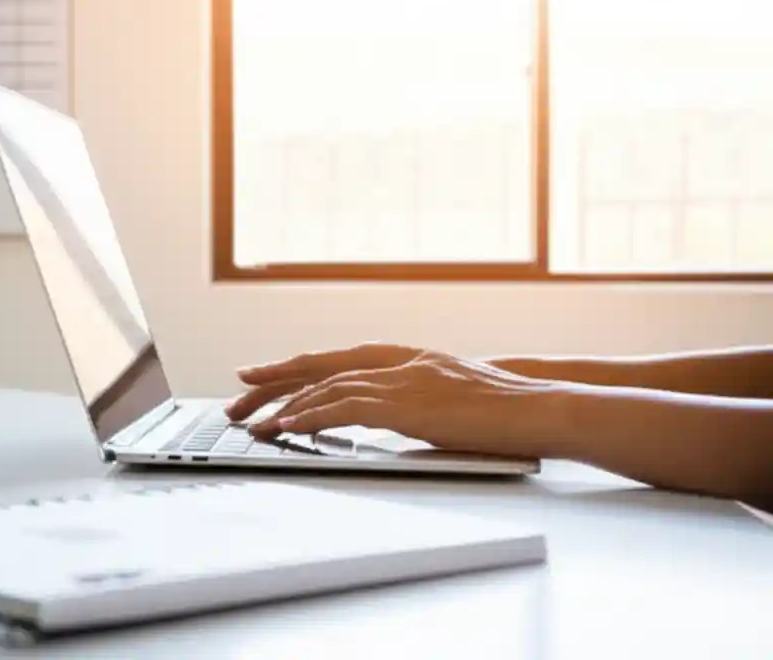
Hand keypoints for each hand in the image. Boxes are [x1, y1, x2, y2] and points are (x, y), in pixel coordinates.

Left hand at [240, 347, 571, 458]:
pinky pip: (344, 407)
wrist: (544, 408)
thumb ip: (421, 401)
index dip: (301, 365)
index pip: (342, 358)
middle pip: (324, 365)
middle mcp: (402, 362)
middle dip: (277, 378)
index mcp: (413, 358)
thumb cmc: (510, 412)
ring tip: (251, 420)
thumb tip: (397, 419)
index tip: (266, 374)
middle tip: (239, 389)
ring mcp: (403, 380)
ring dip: (283, 404)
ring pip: (327, 385)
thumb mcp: (458, 399)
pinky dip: (309, 415)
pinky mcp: (406, 404)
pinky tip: (287, 425)